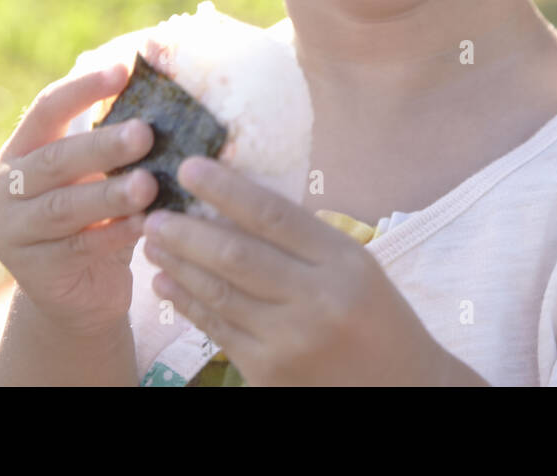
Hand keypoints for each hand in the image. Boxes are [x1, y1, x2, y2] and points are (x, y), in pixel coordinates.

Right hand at [0, 66, 158, 337]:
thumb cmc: (94, 219)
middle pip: (55, 160)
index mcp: (21, 151)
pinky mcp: (32, 271)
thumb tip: (164, 94)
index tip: (123, 69)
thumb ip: (112, 144)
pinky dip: (115, 234)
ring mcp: (12, 231)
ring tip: (148, 185)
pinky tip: (146, 225)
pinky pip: (79, 247)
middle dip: (102, 146)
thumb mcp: (94, 177)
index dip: (82, 89)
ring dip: (109, 194)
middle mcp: (5, 188)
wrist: (75, 296)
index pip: (46, 109)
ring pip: (65, 206)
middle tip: (145, 133)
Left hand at [141, 156, 466, 384]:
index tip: (189, 168)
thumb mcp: (356, 264)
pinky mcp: (269, 372)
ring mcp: (290, 340)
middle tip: (153, 211)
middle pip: (236, 255)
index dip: (226, 189)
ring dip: (178, 264)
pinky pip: (217, 329)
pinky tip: (165, 283)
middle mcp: (316, 299)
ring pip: (218, 293)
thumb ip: (303, 237)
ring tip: (152, 241)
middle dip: (186, 230)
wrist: (403, 388)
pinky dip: (186, 303)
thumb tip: (234, 197)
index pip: (273, 215)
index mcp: (342, 259)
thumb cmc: (376, 315)